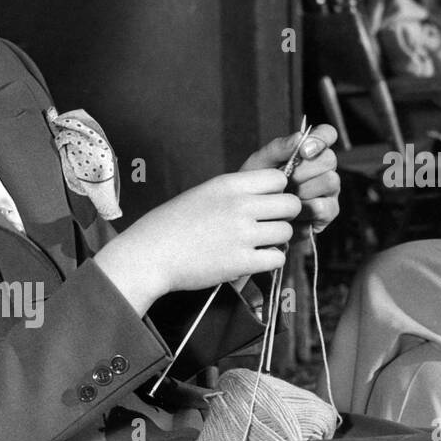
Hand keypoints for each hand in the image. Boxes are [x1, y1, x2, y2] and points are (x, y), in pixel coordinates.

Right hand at [94, 170, 301, 314]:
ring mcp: (242, 234)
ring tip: (257, 245)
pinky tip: (253, 260)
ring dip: (277, 240)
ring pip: (287, 232)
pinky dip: (269, 261)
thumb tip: (267, 196)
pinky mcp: (241, 262)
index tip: (265, 203)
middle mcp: (239, 205)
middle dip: (284, 216)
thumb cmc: (171, 225)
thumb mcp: (203, 194)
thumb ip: (235, 192)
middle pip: (291, 204)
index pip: (278, 178)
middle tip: (268, 226)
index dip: (277, 192)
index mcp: (229, 184)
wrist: (149, 254)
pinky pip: (277, 259)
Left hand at [240, 125, 339, 232]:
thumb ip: (278, 147)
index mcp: (309, 151)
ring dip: (303, 190)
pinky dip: (304, 210)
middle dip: (304, 169)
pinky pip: (325, 206)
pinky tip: (290, 213)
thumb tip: (300, 136)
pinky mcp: (329, 212)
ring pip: (330, 181)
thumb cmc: (256, 187)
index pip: (327, 134)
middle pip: (329, 159)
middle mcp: (323, 168)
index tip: (303, 151)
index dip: (320, 139)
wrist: (252, 218)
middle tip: (285, 180)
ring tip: (285, 197)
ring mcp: (329, 190)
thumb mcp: (260, 164)